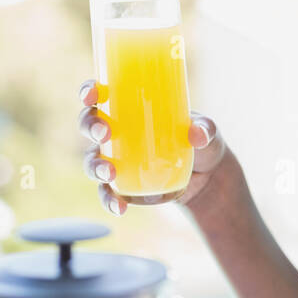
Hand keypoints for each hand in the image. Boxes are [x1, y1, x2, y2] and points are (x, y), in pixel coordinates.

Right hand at [78, 80, 226, 216]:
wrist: (207, 177)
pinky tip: (119, 207)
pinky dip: (109, 200)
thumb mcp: (207, 131)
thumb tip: (198, 134)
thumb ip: (205, 129)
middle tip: (105, 133)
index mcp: (129, 107)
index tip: (92, 95)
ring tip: (110, 173)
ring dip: (95, 165)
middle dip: (91, 126)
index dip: (89, 91)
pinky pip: (107, 192)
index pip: (101, 94)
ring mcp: (116, 159)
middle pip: (89, 123)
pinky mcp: (122, 184)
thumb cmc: (200, 141)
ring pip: (92, 159)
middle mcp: (116, 132)